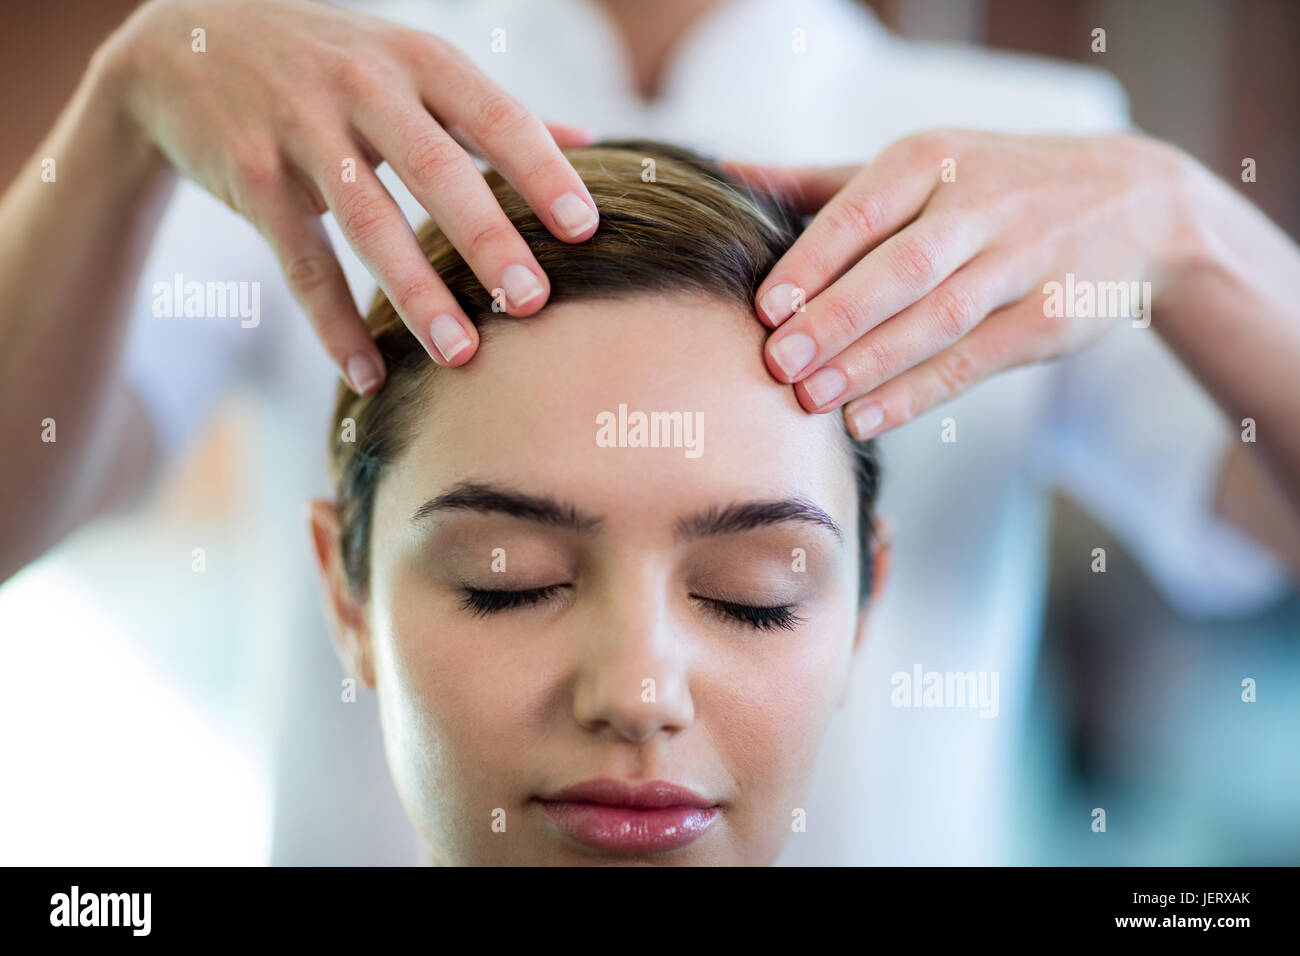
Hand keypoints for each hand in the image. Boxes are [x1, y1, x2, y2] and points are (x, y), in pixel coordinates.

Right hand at [105, 0, 599, 391]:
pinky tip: (368, 373)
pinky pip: (301, 262)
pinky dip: (333, 324)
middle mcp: (361, 86)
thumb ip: (492, 109)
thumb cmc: (330, 62)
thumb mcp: (409, 64)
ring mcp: (299, 130)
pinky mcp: (252, 177)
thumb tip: (591, 143)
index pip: (495, 115)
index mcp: (417, 60)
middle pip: (435, 170)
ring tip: (461, 356)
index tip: (586, 229)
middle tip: (532, 302)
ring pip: (367, 223)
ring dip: (415, 294)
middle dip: (487, 239)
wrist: (183, 46)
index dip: (542, 172)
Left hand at [724, 131, 1196, 437]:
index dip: (812, 262)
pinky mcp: (1053, 316)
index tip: (764, 308)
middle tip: (776, 363)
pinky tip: (867, 417)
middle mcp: (982, 203)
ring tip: (810, 399)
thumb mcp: (918, 166)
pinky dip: (919, 392)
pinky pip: (976, 360)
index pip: (863, 210)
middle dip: (835, 318)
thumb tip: (727, 174)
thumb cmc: (992, 185)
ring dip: (872, 362)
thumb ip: (822, 182)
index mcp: (932, 159)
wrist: (1133, 201)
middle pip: (902, 267)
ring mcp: (1025, 260)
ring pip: (940, 317)